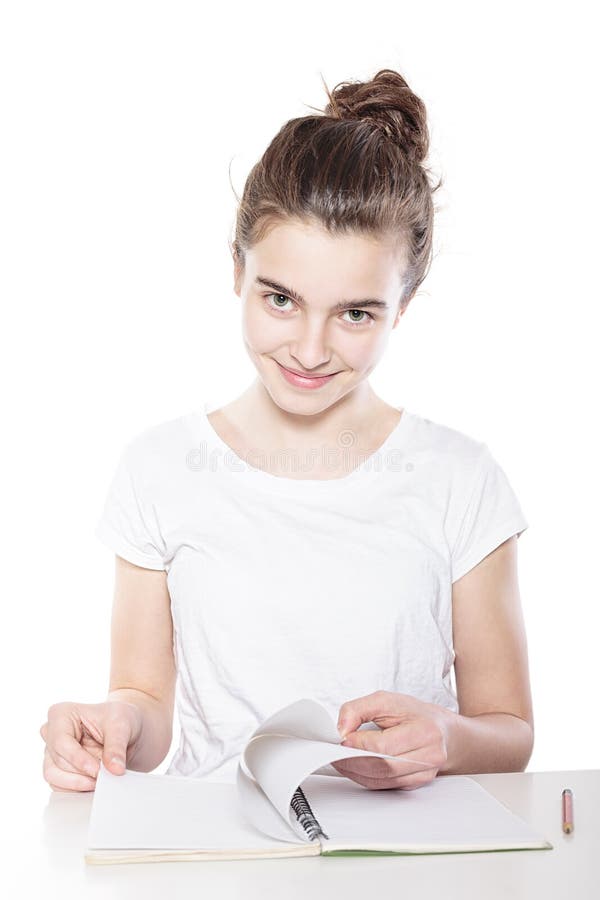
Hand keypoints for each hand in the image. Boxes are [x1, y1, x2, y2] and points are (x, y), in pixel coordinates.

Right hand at [39, 700, 142, 791]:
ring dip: (78, 783)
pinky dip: (77, 789)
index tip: (97, 770)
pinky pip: (58, 786)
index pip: (61, 742)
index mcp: (61, 714)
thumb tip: (115, 770)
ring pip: (53, 776)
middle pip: (58, 761)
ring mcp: (52, 753)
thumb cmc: (119, 719)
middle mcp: (51, 733)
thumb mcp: (122, 725)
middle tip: (104, 776)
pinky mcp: (56, 770)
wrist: (126, 732)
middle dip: (82, 772)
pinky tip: (94, 783)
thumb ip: (116, 747)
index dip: (78, 759)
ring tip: (100, 781)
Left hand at [331, 690, 450, 789]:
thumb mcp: (386, 700)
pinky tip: (356, 768)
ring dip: (357, 773)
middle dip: (354, 762)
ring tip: (341, 760)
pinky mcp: (416, 783)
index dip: (358, 744)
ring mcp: (424, 773)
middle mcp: (429, 755)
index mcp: (424, 731)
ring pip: (383, 780)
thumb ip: (358, 709)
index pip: (384, 745)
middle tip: (336, 753)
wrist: (443, 731)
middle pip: (384, 767)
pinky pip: (386, 786)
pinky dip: (367, 778)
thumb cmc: (415, 714)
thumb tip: (341, 730)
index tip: (342, 738)